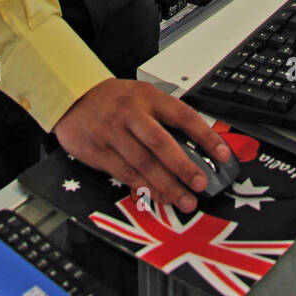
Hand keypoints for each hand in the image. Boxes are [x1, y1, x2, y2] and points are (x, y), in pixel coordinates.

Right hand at [53, 79, 233, 212]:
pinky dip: (143, 187)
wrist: (72, 96)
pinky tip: (157, 197)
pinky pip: (124, 172)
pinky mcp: (98, 150)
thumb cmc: (114, 100)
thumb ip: (165, 117)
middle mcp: (131, 113)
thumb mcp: (142, 96)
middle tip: (200, 184)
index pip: (183, 115)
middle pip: (160, 142)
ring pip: (143, 162)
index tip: (223, 154)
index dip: (205, 136)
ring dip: (166, 184)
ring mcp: (112, 132)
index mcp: (148, 97)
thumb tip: (198, 145)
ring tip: (184, 200)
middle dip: (183, 166)